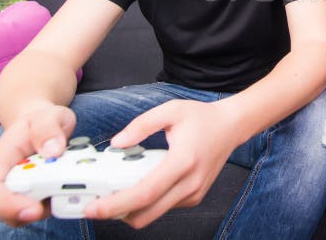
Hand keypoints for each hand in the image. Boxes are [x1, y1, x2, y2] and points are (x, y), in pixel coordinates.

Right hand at [0, 105, 75, 225]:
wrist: (43, 124)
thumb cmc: (42, 121)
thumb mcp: (50, 116)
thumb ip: (49, 128)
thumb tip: (52, 150)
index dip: (5, 204)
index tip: (34, 208)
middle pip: (1, 208)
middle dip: (29, 210)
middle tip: (57, 199)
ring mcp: (9, 190)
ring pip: (18, 214)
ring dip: (43, 209)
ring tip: (64, 189)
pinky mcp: (24, 198)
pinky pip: (33, 212)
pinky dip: (50, 206)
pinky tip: (63, 191)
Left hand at [83, 99, 243, 228]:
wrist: (232, 126)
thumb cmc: (202, 117)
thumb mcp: (171, 110)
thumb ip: (141, 124)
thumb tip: (116, 143)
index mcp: (182, 161)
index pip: (145, 193)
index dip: (115, 204)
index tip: (93, 208)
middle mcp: (189, 184)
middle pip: (145, 214)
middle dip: (116, 214)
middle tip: (95, 204)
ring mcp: (193, 194)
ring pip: (153, 214)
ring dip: (130, 208)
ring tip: (117, 189)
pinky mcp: (194, 197)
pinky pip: (163, 207)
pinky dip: (146, 203)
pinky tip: (140, 183)